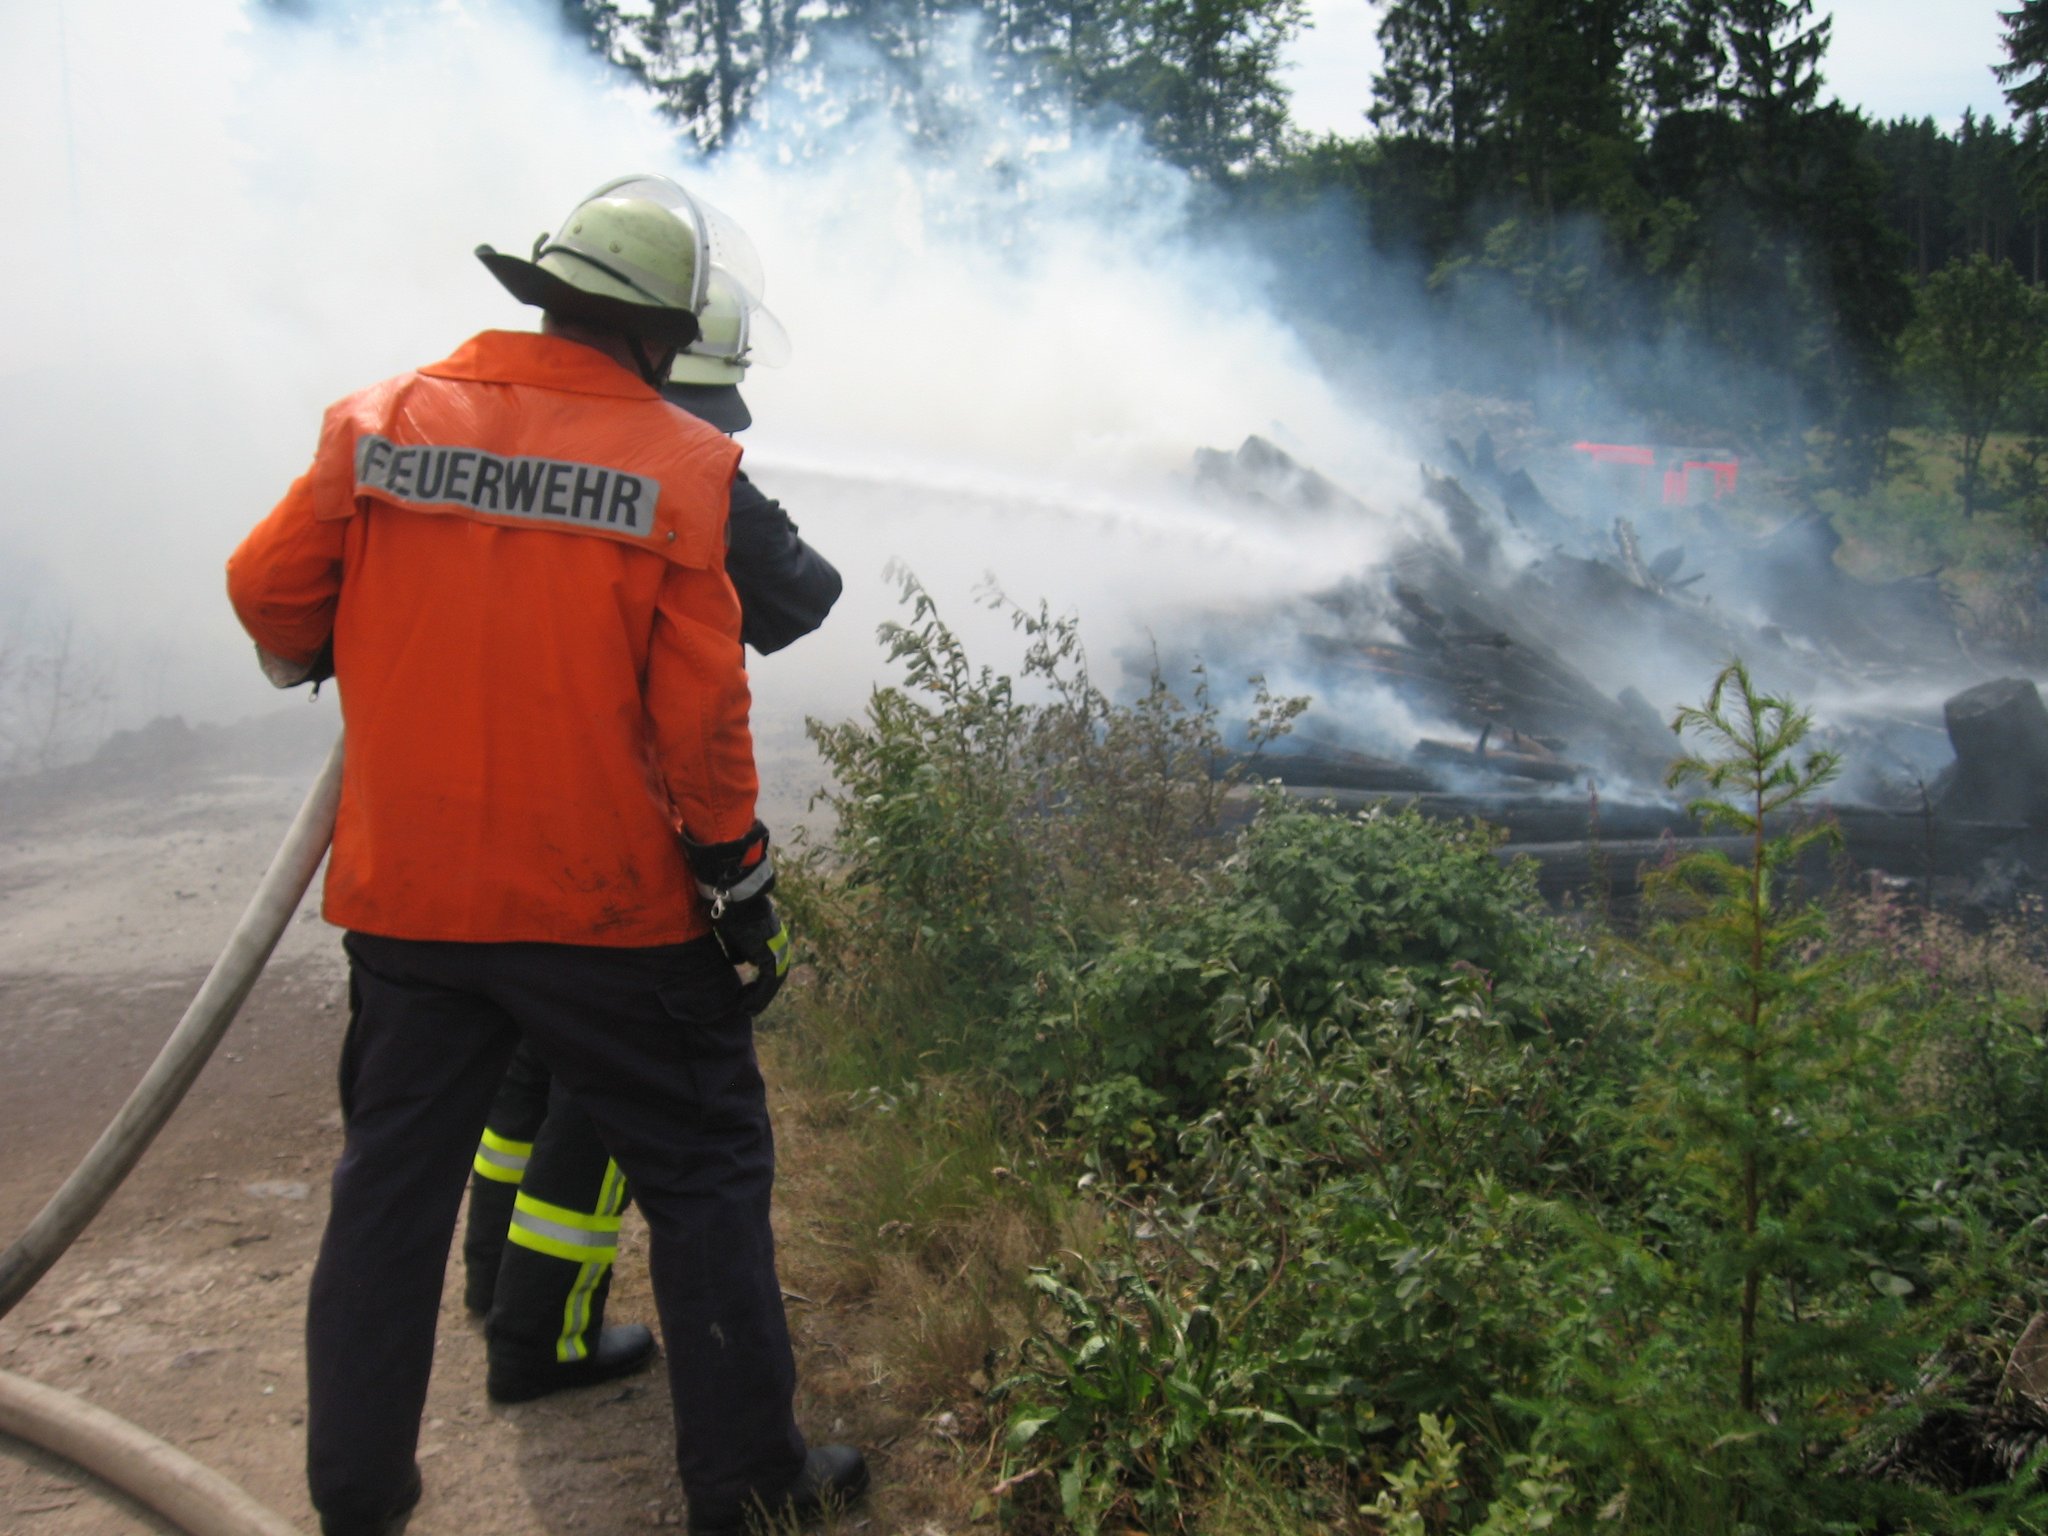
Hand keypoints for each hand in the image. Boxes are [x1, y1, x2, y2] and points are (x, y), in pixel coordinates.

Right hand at [713, 893, 790, 1014]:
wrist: (735, 901)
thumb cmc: (731, 913)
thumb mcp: (734, 937)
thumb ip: (738, 951)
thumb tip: (739, 963)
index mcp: (772, 941)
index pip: (770, 968)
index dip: (759, 984)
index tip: (744, 994)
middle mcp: (779, 946)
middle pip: (774, 977)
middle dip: (761, 995)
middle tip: (746, 1007)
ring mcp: (778, 951)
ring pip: (772, 983)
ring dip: (759, 999)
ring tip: (745, 1010)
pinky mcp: (772, 957)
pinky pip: (768, 984)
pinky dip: (758, 997)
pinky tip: (745, 1006)